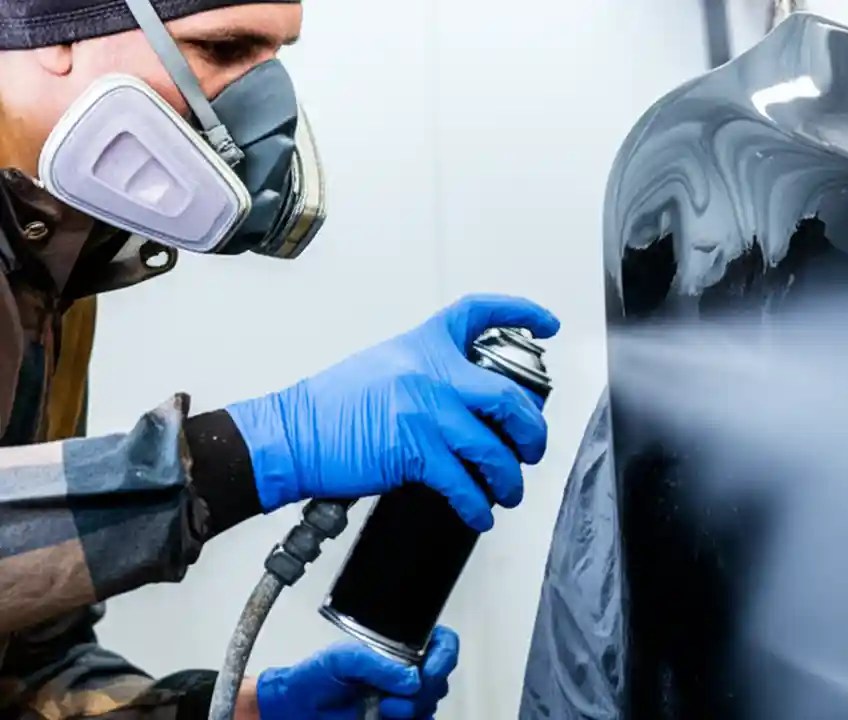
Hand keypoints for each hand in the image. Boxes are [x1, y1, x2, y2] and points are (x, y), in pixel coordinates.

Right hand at [226, 293, 559, 529]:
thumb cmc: (333, 405)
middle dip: (533, 431)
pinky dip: (477, 504)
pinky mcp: (413, 451)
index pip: (478, 313)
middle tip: (533, 448)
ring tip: (508, 491)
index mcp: (423, 344)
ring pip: (493, 449)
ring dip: (509, 478)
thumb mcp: (386, 365)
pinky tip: (480, 513)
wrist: (291, 434)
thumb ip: (430, 371)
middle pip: (509, 398)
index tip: (547, 324)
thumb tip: (472, 399)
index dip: (521, 312)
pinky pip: (463, 483)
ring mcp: (424, 412)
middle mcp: (430, 373)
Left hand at [253, 627, 458, 719]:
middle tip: (394, 697)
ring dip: (410, 710)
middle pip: (441, 679)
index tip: (428, 673)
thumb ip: (378, 664)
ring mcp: (403, 699)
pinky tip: (384, 718)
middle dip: (424, 690)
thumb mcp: (344, 659)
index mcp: (399, 648)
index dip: (444, 656)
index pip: (442, 643)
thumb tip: (412, 678)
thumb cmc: (315, 677)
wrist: (297, 710)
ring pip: (431, 705)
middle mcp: (406, 672)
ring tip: (382, 709)